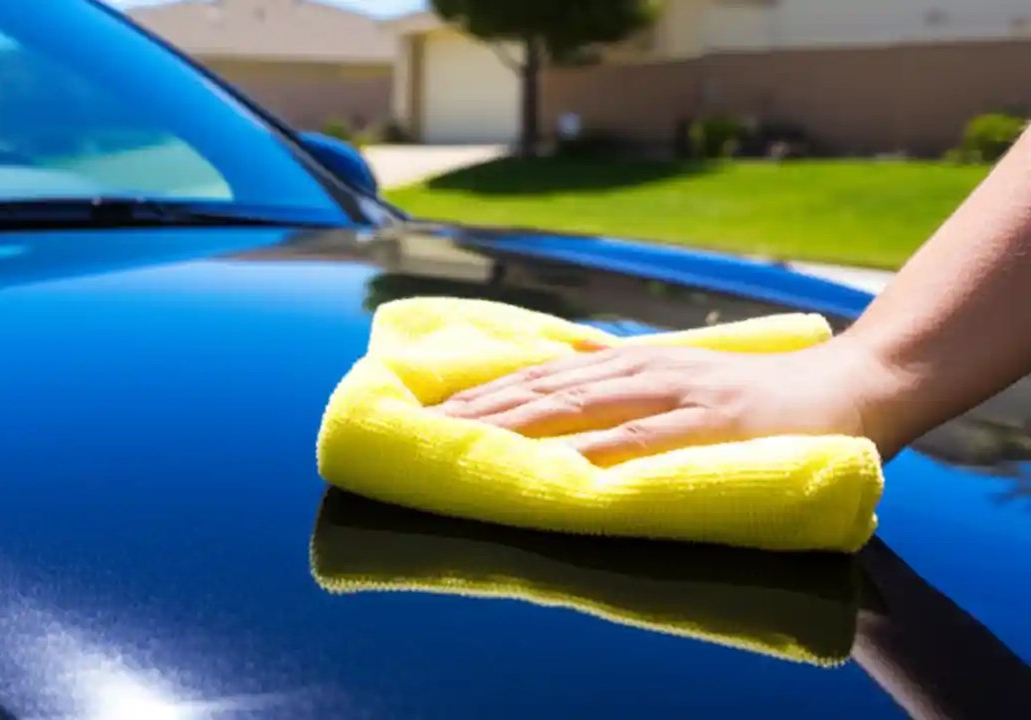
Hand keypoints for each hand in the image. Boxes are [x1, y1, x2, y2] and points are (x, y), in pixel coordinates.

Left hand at [434, 339, 897, 465]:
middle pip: (544, 389)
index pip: (542, 376)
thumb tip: (563, 404)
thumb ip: (627, 394)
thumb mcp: (679, 386)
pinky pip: (644, 439)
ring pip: (580, 407)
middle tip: (426, 428)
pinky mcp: (713, 421)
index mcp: (632, 362)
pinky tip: (558, 465)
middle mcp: (644, 369)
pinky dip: (597, 451)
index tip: (432, 409)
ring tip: (466, 440)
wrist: (848, 386)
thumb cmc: (756, 398)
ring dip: (518, 424)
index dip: (485, 392)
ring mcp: (677, 392)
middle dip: (481, 409)